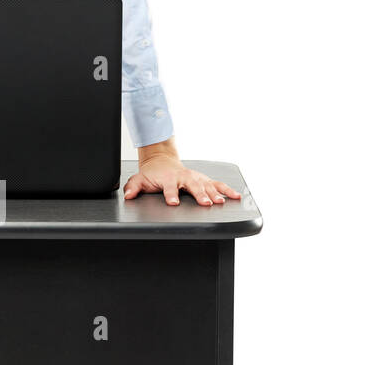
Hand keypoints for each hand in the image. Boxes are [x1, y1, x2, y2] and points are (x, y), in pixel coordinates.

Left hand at [123, 154, 241, 207]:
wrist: (162, 161)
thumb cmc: (152, 173)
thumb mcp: (139, 179)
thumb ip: (133, 188)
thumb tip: (128, 195)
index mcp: (169, 178)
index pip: (170, 187)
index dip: (171, 195)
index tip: (174, 202)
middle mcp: (184, 177)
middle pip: (193, 186)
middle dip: (200, 195)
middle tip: (205, 203)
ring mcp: (195, 178)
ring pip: (207, 185)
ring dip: (215, 194)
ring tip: (221, 202)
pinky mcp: (203, 179)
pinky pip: (217, 184)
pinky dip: (227, 190)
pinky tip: (235, 196)